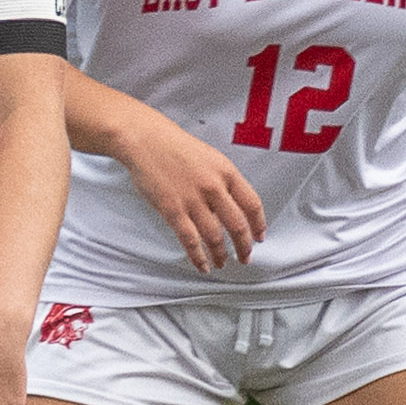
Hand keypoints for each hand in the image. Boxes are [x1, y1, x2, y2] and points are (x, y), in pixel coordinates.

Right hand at [117, 106, 264, 272]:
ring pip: (215, 237)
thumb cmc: (175, 147)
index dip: (259, 225)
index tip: (259, 237)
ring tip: (222, 263)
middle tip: (245, 257)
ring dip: (221, 255)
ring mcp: (193, 200)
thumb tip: (232, 207)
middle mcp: (214, 187)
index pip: (252, 204)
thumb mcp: (210, 158)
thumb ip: (224, 182)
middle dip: (244, 247)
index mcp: (226, 172)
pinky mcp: (173, 210)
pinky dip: (198, 257)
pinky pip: (190, 240)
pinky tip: (202, 264)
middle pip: (237, 225)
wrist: (146, 140)